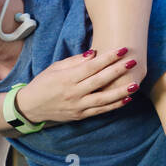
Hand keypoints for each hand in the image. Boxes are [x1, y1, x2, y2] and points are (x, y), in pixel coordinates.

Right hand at [15, 47, 143, 123]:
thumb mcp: (55, 68)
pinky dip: (114, 106)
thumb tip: (94, 53)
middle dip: (118, 71)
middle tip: (133, 61)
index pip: (92, 66)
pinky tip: (126, 99)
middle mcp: (74, 93)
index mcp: (67, 78)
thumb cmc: (44, 83)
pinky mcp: (80, 115)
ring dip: (120, 92)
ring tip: (135, 84)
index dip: (108, 58)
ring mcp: (78, 106)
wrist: (31, 107)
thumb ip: (75, 61)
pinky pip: (100, 110)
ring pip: (103, 99)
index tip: (122, 49)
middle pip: (100, 81)